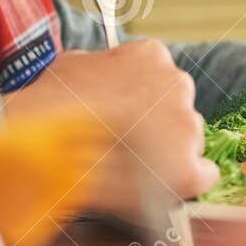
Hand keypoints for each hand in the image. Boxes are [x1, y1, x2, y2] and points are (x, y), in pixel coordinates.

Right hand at [4, 42, 218, 204]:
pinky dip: (183, 184)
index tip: (122, 117)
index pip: (157, 78)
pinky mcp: (189, 170)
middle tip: (126, 147)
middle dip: (156, 128)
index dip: (138, 102)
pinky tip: (158, 189)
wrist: (45, 148)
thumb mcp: (70, 66)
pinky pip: (201, 176)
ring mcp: (186, 128)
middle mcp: (178, 85)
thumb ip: (99, 66)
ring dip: (166, 155)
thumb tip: (100, 74)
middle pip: (176, 111)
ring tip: (131, 171)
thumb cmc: (51, 104)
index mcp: (151, 56)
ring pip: (188, 143)